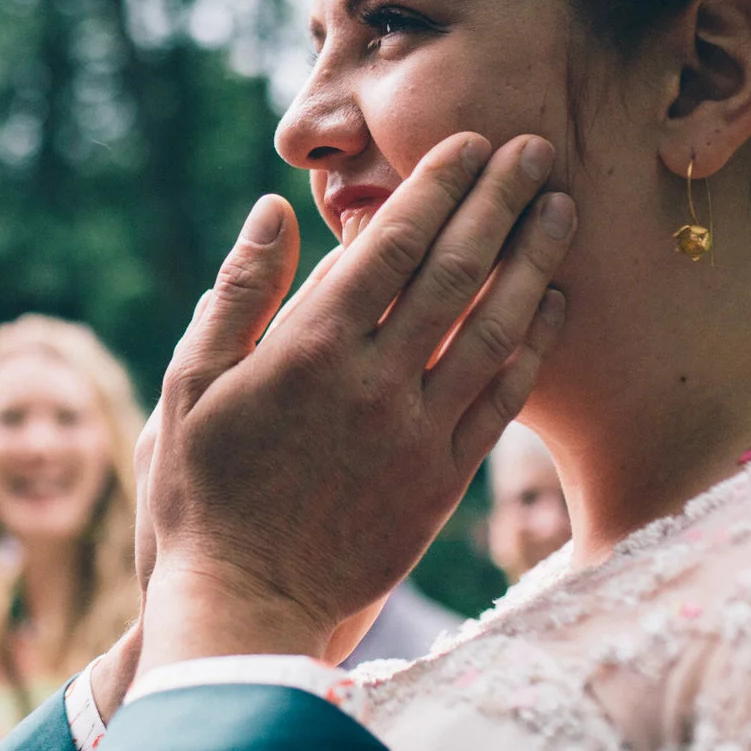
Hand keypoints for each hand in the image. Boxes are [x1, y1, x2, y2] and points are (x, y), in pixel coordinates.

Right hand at [138, 132, 571, 671]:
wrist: (245, 607)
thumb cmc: (200, 494)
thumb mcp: (188, 386)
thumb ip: (236, 294)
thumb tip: (273, 212)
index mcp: (310, 350)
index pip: (392, 245)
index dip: (436, 186)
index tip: (468, 143)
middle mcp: (376, 383)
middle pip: (457, 271)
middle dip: (500, 202)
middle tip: (536, 150)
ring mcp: (418, 434)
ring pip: (495, 329)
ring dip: (534, 260)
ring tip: (561, 208)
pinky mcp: (443, 482)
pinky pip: (504, 400)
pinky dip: (533, 345)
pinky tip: (551, 304)